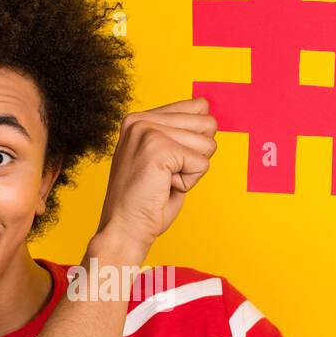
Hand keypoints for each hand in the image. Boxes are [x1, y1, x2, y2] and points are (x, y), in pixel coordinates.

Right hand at [95, 96, 217, 254]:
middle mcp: (140, 119)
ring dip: (191, 171)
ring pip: (207, 144)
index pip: (197, 106)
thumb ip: (182, 136)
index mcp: (139, 119)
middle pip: (206, 124)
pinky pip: (202, 164)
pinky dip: (189, 182)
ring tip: (163, 183)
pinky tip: (164, 188)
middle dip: (195, 157)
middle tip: (165, 176)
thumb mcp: (164, 160)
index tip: (169, 163)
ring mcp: (148, 131)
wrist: (124, 229)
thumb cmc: (146, 202)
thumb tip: (211, 119)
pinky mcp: (158, 148)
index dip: (196, 140)